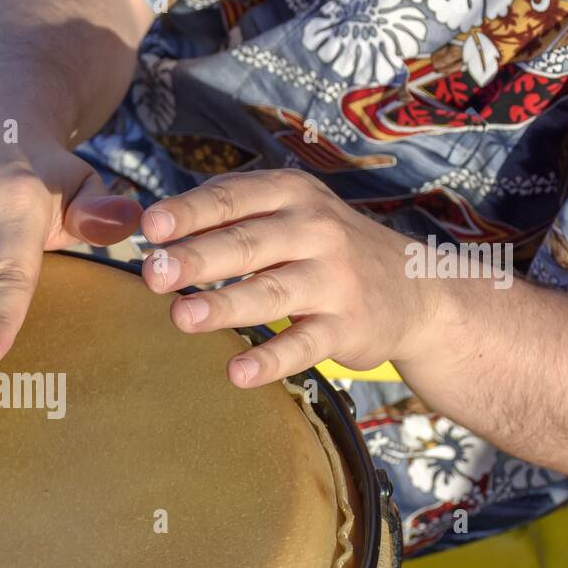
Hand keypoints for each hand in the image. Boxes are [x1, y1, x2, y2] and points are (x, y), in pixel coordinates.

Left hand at [140, 169, 453, 387]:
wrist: (417, 289)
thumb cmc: (325, 247)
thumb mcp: (289, 212)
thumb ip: (230, 217)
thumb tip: (154, 230)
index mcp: (290, 195)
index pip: (233, 198)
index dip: (191, 212)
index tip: (150, 226)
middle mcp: (314, 231)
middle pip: (247, 244)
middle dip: (198, 258)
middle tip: (153, 273)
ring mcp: (333, 280)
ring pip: (271, 293)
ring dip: (225, 306)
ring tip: (181, 318)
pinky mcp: (346, 327)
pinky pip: (304, 345)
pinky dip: (271, 360)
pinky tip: (238, 372)